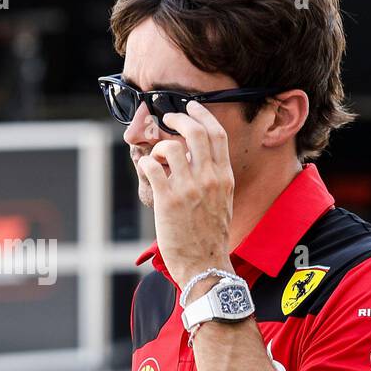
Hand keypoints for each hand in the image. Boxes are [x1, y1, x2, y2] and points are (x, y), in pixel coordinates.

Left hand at [137, 99, 235, 290]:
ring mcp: (188, 188)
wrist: (204, 264)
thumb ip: (214, 178)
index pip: (217, 135)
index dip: (202, 115)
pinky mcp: (168, 200)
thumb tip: (197, 159)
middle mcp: (209, 178)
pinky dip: (146, 163)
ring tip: (157, 157)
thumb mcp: (223, 202)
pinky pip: (152, 166)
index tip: (190, 107)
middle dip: (178, 118)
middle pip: (195, 132)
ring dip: (159, 146)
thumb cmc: (210, 235)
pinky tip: (147, 169)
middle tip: (167, 118)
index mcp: (224, 177)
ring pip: (171, 146)